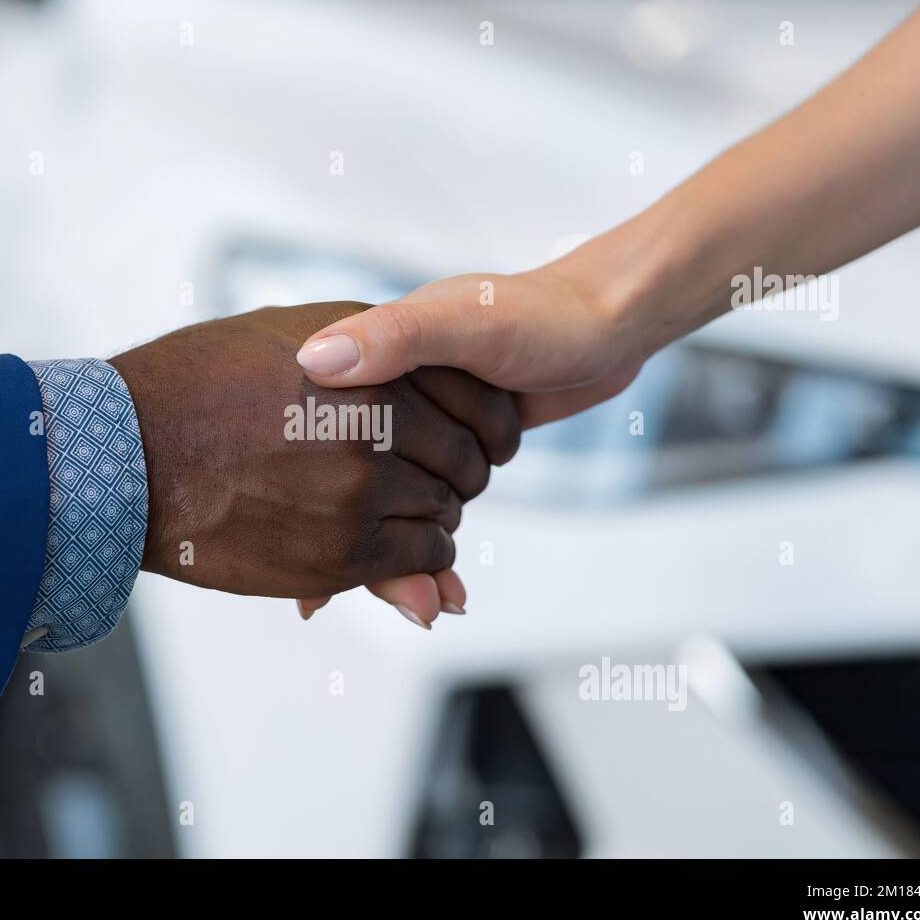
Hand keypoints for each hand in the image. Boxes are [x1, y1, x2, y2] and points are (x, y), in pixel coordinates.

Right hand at [109, 302, 519, 601]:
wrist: (127, 452)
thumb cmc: (199, 384)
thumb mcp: (290, 331)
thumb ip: (365, 343)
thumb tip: (421, 357)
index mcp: (369, 360)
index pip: (475, 398)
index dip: (479, 421)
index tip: (464, 433)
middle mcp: (373, 422)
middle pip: (464, 459)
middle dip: (457, 473)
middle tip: (436, 479)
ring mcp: (358, 489)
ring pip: (443, 514)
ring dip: (434, 520)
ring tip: (403, 512)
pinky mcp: (340, 552)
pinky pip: (418, 559)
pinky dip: (420, 561)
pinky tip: (392, 548)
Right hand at [291, 267, 642, 623]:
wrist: (603, 324)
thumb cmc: (538, 316)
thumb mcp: (461, 321)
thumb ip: (393, 338)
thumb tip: (315, 361)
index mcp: (369, 365)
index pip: (324, 447)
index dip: (316, 506)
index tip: (316, 584)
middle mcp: (379, 399)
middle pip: (353, 493)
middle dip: (377, 557)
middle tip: (401, 603)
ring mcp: (411, 429)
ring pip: (386, 509)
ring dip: (406, 560)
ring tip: (437, 599)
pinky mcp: (444, 448)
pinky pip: (418, 511)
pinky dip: (428, 552)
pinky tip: (439, 585)